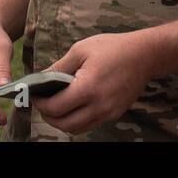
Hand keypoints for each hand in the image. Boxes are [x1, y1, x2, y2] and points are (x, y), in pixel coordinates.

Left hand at [33, 32, 157, 135]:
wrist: (144, 55)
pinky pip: (90, 125)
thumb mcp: (80, 50)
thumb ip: (59, 67)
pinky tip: (72, 107)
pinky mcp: (114, 114)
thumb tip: (40, 78)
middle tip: (41, 103)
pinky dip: (76, 121)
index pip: (56, 107)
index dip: (40, 103)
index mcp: (87, 88)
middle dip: (48, 116)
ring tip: (54, 106)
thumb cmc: (112, 48)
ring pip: (77, 129)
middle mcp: (98, 106)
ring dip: (62, 122)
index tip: (33, 95)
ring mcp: (108, 113)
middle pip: (64, 124)